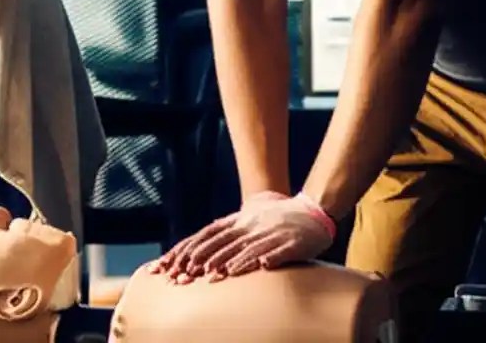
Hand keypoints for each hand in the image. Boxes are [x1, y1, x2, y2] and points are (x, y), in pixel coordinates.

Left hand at [149, 196, 333, 282]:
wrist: (313, 211)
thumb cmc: (277, 217)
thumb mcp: (249, 218)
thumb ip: (228, 229)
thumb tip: (203, 240)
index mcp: (239, 220)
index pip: (208, 233)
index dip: (190, 247)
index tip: (173, 261)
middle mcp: (252, 226)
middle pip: (223, 241)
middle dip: (204, 257)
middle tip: (186, 272)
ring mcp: (272, 233)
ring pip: (248, 247)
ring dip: (231, 260)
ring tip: (215, 273)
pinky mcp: (292, 243)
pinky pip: (280, 251)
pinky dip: (270, 258)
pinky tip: (261, 267)